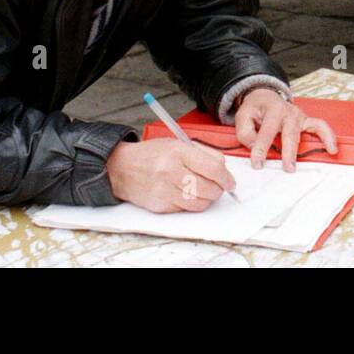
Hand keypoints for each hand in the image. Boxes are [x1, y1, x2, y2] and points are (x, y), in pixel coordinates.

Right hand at [106, 139, 235, 212]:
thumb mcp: (177, 144)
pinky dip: (190, 204)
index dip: (227, 178)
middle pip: (209, 188)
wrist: (122, 168)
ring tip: (203, 191)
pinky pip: (185, 209)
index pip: (213, 169)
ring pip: (199, 203)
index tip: (230, 182)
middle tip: (218, 187)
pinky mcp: (160, 206)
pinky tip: (185, 194)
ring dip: (206, 199)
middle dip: (218, 190)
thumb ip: (203, 153)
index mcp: (178, 152)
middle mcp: (171, 172)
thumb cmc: (152, 154)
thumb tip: (223, 169)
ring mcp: (165, 191)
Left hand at [234, 88, 337, 171]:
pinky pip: (321, 127)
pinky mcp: (307, 121)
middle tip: (287, 168)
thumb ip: (246, 132)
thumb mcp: (243, 116)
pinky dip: (328, 137)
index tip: (257, 164)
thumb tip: (256, 147)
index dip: (261, 148)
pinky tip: (332, 149)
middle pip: (290, 133)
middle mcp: (289, 111)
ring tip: (305, 163)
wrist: (264, 97)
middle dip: (288, 152)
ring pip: (306, 131)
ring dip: (307, 148)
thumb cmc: (254, 109)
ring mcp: (300, 116)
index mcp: (272, 109)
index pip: (267, 131)